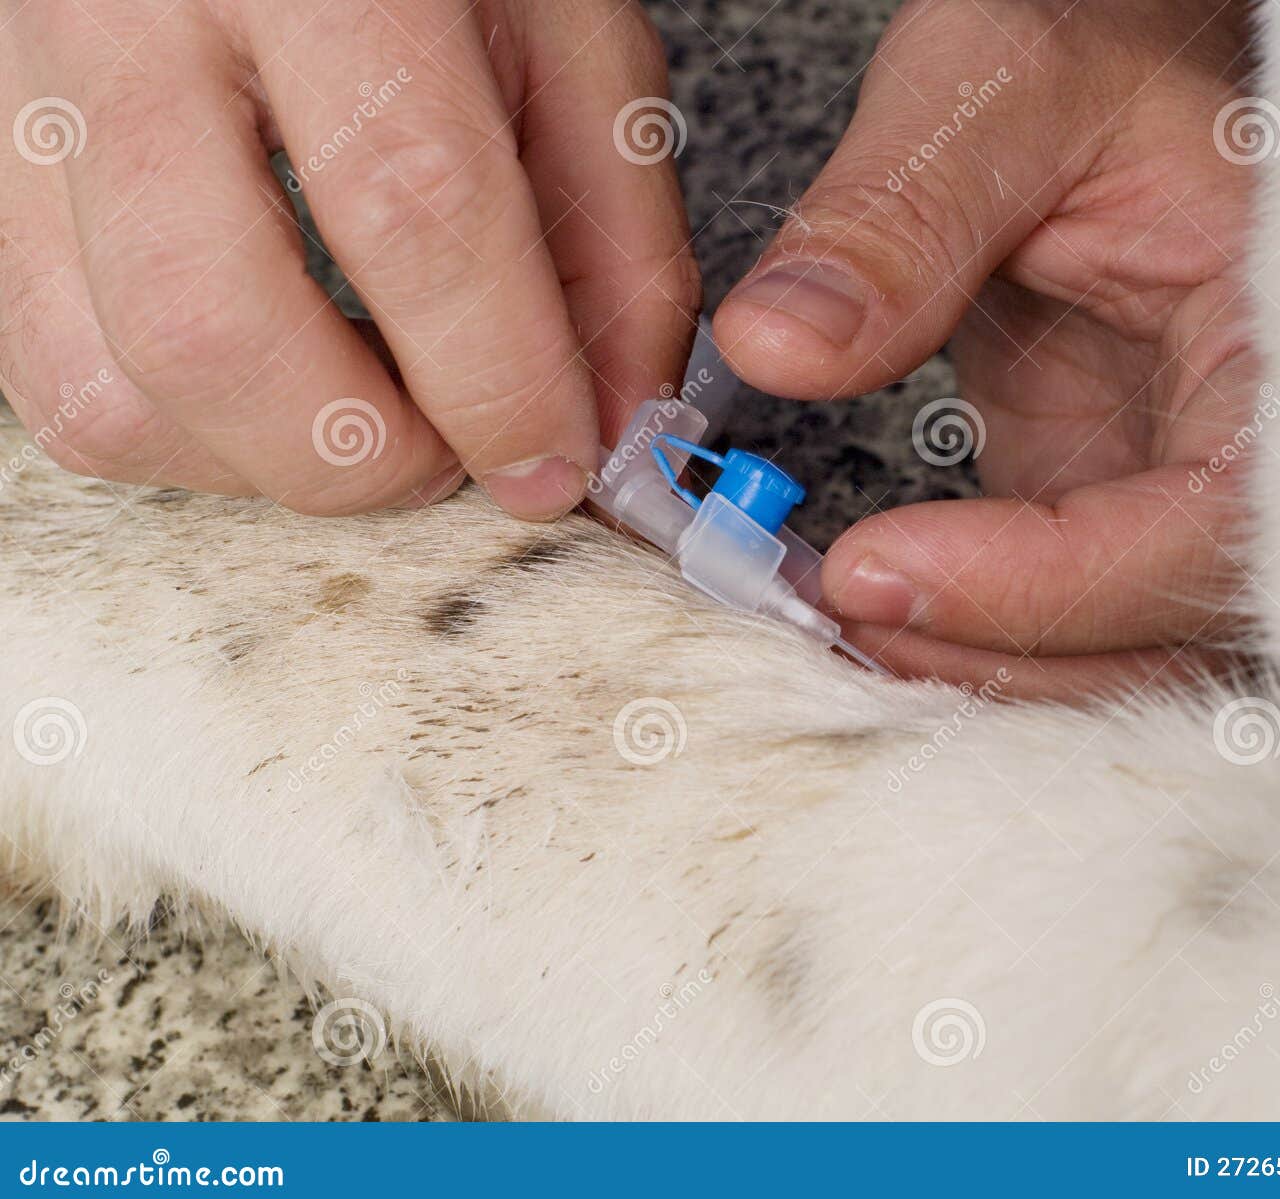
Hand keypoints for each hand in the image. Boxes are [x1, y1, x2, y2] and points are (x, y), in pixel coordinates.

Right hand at [0, 0, 698, 517]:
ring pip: (99, 379)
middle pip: (211, 329)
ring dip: (260, 458)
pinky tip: (271, 370)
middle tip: (450, 450)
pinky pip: (42, 362)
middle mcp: (129, 13)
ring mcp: (25, 89)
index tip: (551, 463)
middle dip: (361, 455)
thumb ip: (612, 237)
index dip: (495, 377)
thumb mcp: (567, 44)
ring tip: (362, 404)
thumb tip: (607, 422)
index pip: (407, 203)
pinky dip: (177, 423)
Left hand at [713, 0, 1259, 698]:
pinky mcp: (1107, 505)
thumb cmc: (1102, 46)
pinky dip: (954, 629)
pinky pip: (1051, 617)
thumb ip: (902, 215)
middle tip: (824, 613)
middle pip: (1170, 632)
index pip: (1212, 532)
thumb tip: (781, 345)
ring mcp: (1180, 487)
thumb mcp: (1002, 87)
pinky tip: (853, 600)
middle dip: (996, 653)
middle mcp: (1261, 445)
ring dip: (968, 663)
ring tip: (820, 615)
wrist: (1110, 80)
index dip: (1051, 585)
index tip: (877, 571)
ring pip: (1114, 655)